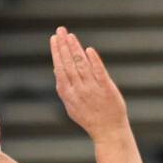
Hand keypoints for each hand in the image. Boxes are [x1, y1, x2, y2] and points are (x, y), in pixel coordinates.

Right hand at [49, 26, 127, 141]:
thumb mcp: (71, 106)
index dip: (57, 52)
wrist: (108, 132)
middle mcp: (79, 90)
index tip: (54, 38)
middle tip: (60, 30)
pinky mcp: (107, 89)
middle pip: (69, 64)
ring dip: (75, 49)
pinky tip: (89, 50)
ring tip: (71, 35)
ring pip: (82, 65)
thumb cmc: (90, 118)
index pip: (60, 68)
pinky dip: (94, 61)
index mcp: (68, 94)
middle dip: (64, 45)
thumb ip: (64, 88)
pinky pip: (99, 73)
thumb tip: (56, 69)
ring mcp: (93, 89)